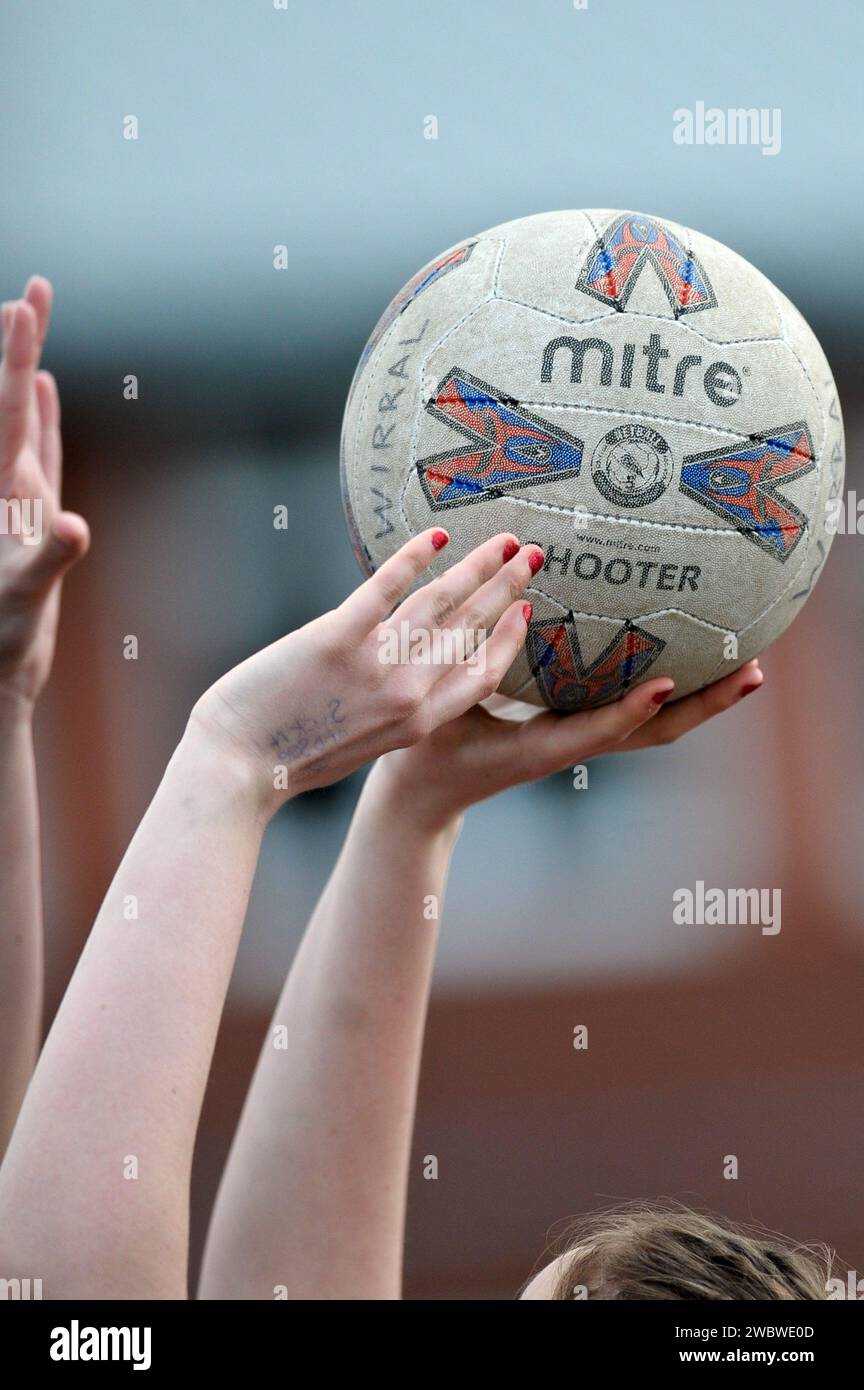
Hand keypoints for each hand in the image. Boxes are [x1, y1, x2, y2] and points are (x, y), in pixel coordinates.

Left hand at [0, 279, 88, 709]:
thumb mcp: (20, 596)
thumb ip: (47, 559)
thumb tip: (75, 528)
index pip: (4, 410)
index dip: (14, 355)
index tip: (25, 302)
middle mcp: (1, 484)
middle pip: (6, 400)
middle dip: (16, 344)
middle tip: (32, 288)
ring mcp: (13, 496)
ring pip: (19, 418)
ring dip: (24, 372)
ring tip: (27, 324)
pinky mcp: (29, 515)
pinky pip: (38, 450)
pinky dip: (42, 418)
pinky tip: (45, 390)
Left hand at [189, 529, 541, 814]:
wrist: (237, 766)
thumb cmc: (287, 759)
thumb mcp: (358, 743)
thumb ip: (388, 710)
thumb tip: (396, 675)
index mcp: (417, 724)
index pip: (483, 675)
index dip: (509, 640)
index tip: (527, 610)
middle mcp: (407, 694)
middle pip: (472, 630)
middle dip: (506, 589)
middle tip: (532, 556)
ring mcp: (375, 665)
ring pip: (440, 604)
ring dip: (477, 567)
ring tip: (503, 541)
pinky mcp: (335, 638)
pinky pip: (385, 588)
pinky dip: (412, 557)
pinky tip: (435, 536)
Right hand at [371, 660, 763, 829]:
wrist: (424, 797)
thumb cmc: (424, 751)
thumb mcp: (439, 709)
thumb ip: (467, 663)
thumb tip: (503, 602)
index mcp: (538, 748)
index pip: (597, 732)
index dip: (632, 710)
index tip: (668, 683)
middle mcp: (570, 747)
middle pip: (654, 732)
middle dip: (705, 706)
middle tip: (752, 672)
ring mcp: (578, 741)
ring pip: (655, 728)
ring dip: (703, 702)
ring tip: (747, 668)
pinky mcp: (575, 731)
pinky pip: (635, 714)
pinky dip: (671, 694)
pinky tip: (690, 665)